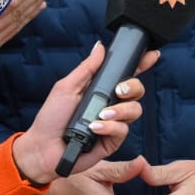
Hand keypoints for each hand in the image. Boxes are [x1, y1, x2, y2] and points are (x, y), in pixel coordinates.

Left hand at [10, 44, 155, 183]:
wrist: (43, 148)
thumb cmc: (51, 118)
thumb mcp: (66, 87)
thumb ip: (86, 69)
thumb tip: (100, 46)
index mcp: (100, 89)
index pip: (125, 73)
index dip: (141, 64)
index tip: (151, 55)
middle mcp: (110, 104)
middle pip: (137, 90)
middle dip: (133, 87)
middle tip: (118, 90)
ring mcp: (113, 122)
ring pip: (135, 110)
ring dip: (120, 110)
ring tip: (102, 114)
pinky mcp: (112, 140)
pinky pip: (123, 129)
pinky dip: (110, 127)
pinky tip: (95, 127)